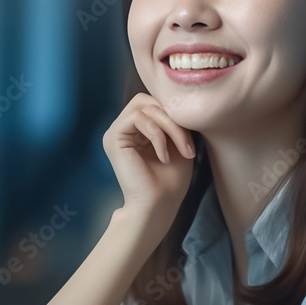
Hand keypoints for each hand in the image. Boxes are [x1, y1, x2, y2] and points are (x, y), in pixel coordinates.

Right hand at [102, 92, 195, 219]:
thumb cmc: (170, 180)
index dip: (175, 115)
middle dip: (174, 120)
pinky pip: (137, 118)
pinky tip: (164, 156)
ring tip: (181, 151)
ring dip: (170, 128)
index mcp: (137, 128)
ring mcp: (116, 132)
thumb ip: (175, 119)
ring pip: (144, 107)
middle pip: (148, 101)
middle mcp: (123, 128)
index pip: (154, 103)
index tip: (192, 142)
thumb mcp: (179, 142)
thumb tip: (180, 99)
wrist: (159, 205)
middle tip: (187, 145)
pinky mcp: (112, 138)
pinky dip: (157, 135)